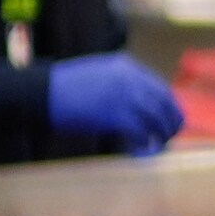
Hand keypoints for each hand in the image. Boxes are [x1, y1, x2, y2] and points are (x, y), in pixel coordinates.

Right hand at [44, 53, 186, 152]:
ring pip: (157, 117)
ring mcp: (123, 95)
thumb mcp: (99, 73)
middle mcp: (130, 78)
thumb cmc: (66, 88)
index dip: (169, 105)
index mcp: (127, 66)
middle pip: (164, 101)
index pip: (160, 86)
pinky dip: (146, 142)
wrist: (42, 92)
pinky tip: (144, 149)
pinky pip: (141, 131)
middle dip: (172, 119)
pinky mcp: (114, 114)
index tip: (171, 118)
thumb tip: (140, 104)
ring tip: (160, 144)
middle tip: (171, 134)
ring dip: (162, 133)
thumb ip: (120, 82)